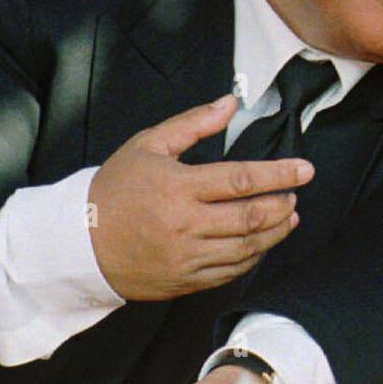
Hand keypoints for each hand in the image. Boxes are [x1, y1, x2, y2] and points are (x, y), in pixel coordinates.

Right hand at [88, 94, 313, 299]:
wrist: (77, 242)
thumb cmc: (115, 189)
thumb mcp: (148, 144)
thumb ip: (193, 124)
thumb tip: (231, 102)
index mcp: (177, 187)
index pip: (242, 179)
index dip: (280, 174)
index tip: (305, 170)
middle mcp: (185, 225)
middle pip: (251, 217)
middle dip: (282, 204)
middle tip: (294, 194)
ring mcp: (186, 257)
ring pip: (247, 247)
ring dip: (276, 232)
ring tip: (289, 217)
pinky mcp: (185, 281)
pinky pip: (231, 271)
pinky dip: (254, 257)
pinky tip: (263, 243)